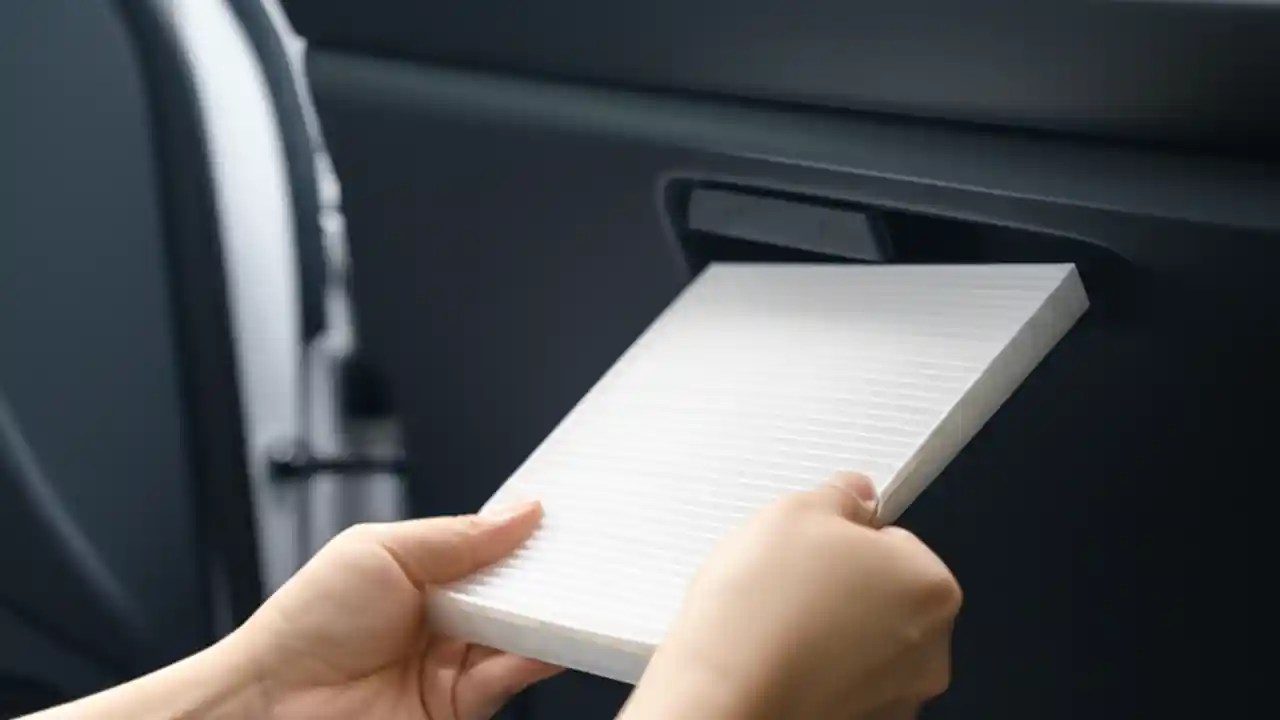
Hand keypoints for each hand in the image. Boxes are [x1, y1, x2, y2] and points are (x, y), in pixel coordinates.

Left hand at [231, 501, 560, 719]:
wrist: (273, 705)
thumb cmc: (306, 624)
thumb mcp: (381, 551)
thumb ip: (457, 536)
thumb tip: (522, 512)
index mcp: (422, 572)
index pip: (490, 548)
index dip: (524, 533)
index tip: (560, 515)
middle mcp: (443, 617)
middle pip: (511, 589)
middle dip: (543, 570)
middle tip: (579, 549)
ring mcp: (453, 662)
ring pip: (519, 631)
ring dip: (546, 611)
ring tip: (574, 589)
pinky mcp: (461, 705)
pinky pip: (511, 675)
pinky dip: (539, 655)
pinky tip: (554, 634)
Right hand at [619, 472, 961, 719]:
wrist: (723, 698)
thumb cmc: (763, 607)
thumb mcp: (796, 512)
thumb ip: (840, 495)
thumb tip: (856, 493)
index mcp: (930, 587)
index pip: (895, 542)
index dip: (845, 540)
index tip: (809, 549)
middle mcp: (931, 651)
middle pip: (886, 597)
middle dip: (841, 587)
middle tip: (786, 584)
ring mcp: (898, 698)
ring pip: (863, 644)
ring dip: (828, 632)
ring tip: (773, 625)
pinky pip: (840, 684)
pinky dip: (814, 673)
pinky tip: (775, 661)